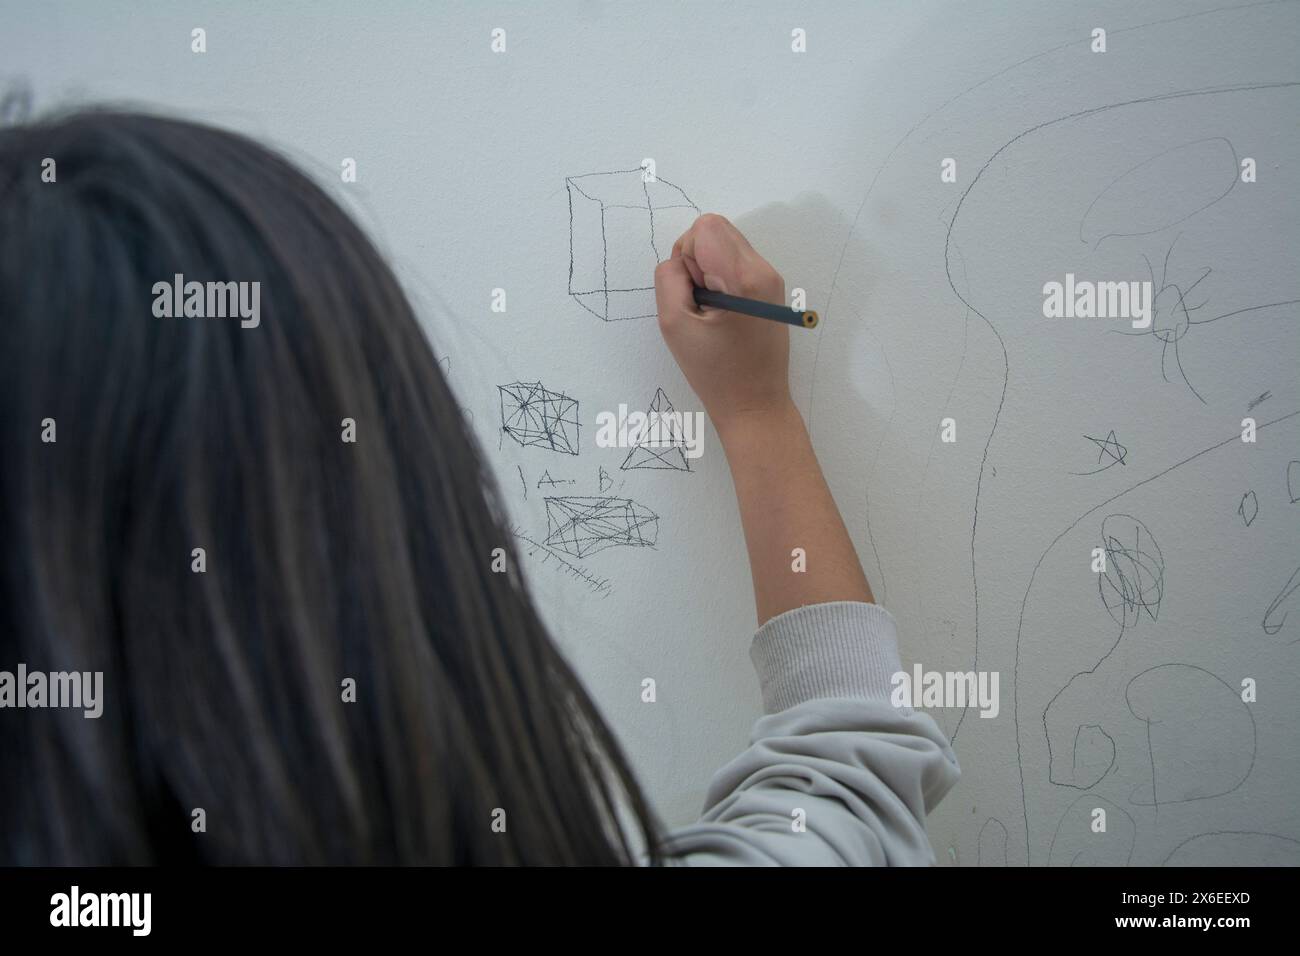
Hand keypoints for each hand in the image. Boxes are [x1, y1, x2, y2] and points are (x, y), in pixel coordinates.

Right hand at [653, 214, 792, 439]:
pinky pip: (735, 262)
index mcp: (745, 278)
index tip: (690, 293)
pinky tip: (722, 312)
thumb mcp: (674, 325)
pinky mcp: (771, 289)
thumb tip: (680, 262)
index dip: (686, 255)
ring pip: (726, 244)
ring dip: (708, 269)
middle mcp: (765, 270)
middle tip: (699, 301)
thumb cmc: (715, 372)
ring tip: (711, 310)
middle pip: (717, 229)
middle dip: (697, 259)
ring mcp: (772, 278)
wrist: (755, 404)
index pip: (706, 228)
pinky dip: (720, 278)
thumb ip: (669, 279)